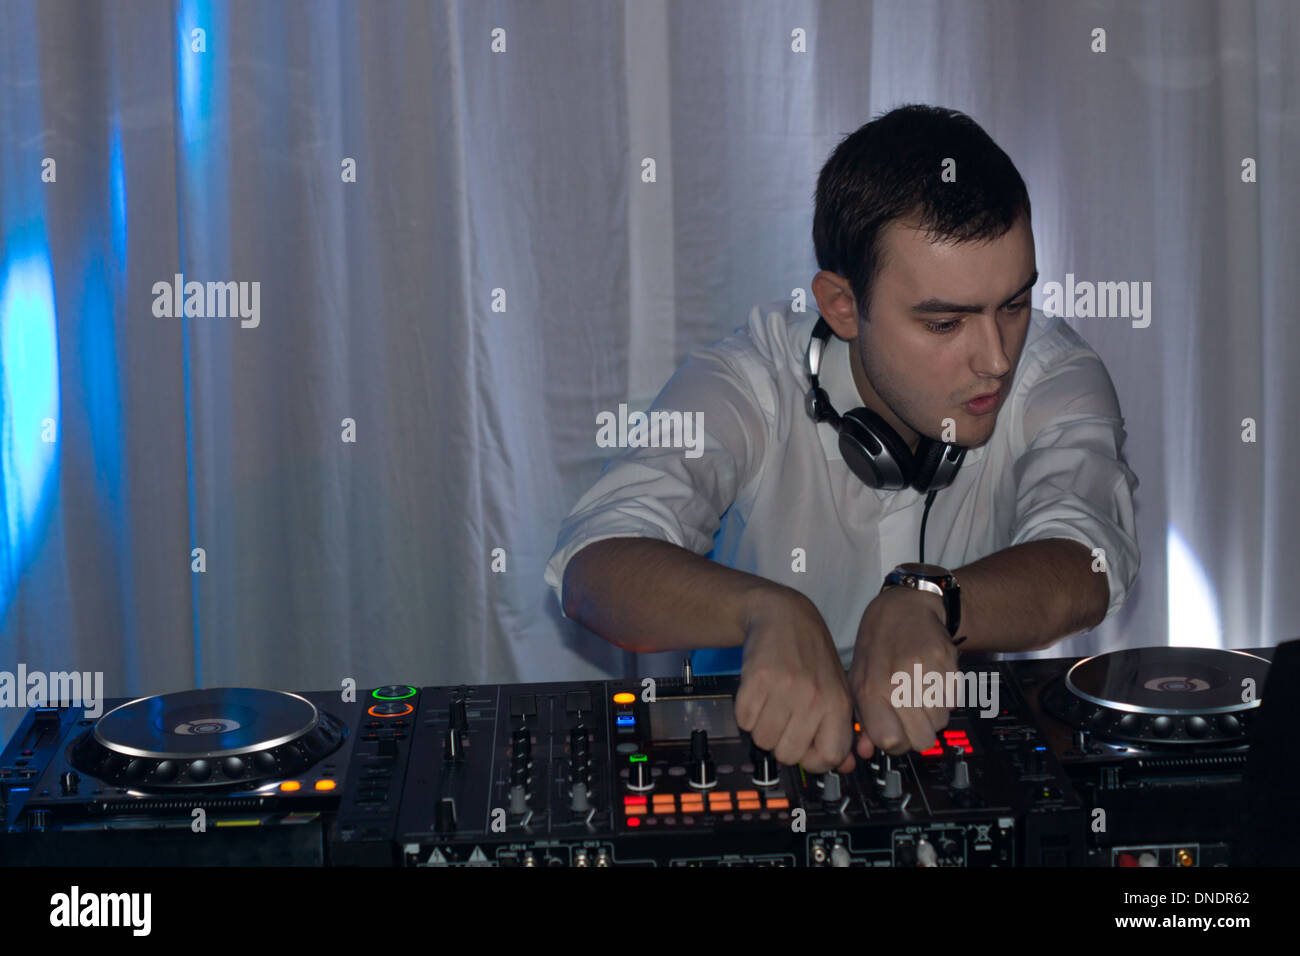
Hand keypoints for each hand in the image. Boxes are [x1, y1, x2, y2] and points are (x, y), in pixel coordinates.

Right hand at [734, 587, 856, 773]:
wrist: (784, 615)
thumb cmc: (811, 656)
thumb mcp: (836, 690)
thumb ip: (841, 730)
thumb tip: (845, 766)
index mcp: (838, 704)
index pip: (830, 757)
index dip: (813, 760)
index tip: (805, 749)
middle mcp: (814, 697)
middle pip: (788, 754)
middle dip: (780, 743)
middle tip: (783, 719)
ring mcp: (785, 688)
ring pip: (762, 740)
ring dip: (761, 727)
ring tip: (769, 704)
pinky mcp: (757, 679)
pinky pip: (743, 720)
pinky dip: (745, 712)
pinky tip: (757, 694)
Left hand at [848, 588, 957, 757]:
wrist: (906, 608)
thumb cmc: (878, 645)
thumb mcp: (859, 680)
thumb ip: (862, 720)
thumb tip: (864, 752)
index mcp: (871, 689)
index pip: (890, 741)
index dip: (895, 743)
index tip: (893, 733)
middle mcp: (898, 682)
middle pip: (922, 740)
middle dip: (917, 733)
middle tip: (909, 716)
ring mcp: (926, 673)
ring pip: (941, 723)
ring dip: (932, 716)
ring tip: (919, 694)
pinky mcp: (948, 664)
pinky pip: (954, 702)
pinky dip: (946, 700)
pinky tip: (931, 683)